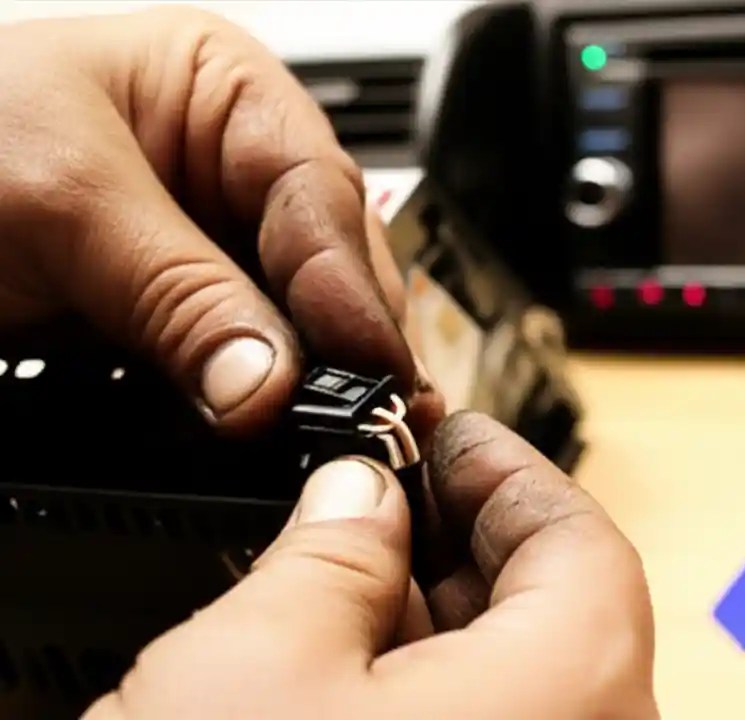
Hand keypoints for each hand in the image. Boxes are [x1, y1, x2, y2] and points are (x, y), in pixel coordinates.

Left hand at [0, 7, 442, 432]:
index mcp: (223, 90)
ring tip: (339, 431)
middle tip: (370, 415)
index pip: (319, 190)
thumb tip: (270, 381)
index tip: (368, 363)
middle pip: (323, 258)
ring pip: (292, 316)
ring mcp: (204, 241)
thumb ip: (178, 292)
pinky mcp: (172, 308)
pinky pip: (237, 355)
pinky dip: (255, 397)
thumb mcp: (62, 202)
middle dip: (345, 338)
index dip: (348, 283)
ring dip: (310, 377)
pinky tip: (276, 429)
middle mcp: (226, 164)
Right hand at [82, 411, 658, 718]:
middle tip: (382, 495)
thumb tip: (361, 494)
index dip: (506, 470)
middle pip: (562, 607)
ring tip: (352, 575)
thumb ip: (329, 549)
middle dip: (466, 541)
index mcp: (574, 686)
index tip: (445, 436)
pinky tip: (357, 671)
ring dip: (446, 619)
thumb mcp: (259, 663)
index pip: (580, 536)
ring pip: (528, 680)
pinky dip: (441, 695)